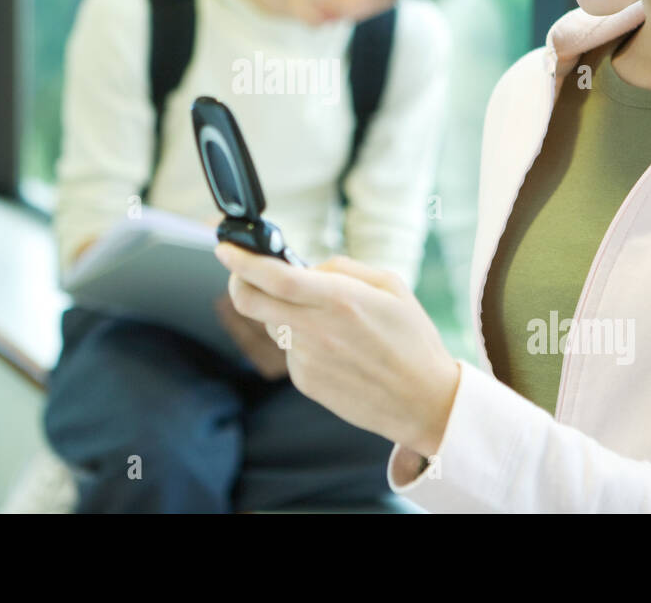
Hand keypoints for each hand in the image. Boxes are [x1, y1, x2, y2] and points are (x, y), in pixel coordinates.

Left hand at [214, 244, 460, 456]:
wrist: (425, 402)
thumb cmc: (413, 340)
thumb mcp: (391, 286)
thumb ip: (342, 268)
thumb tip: (307, 266)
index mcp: (340, 299)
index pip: (274, 277)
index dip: (242, 261)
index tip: (225, 249)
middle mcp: (317, 330)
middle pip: (250, 302)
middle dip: (238, 281)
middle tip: (243, 271)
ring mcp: (307, 359)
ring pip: (271, 323)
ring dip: (281, 311)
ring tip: (326, 320)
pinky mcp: (305, 382)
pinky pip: (289, 349)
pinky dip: (301, 339)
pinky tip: (336, 349)